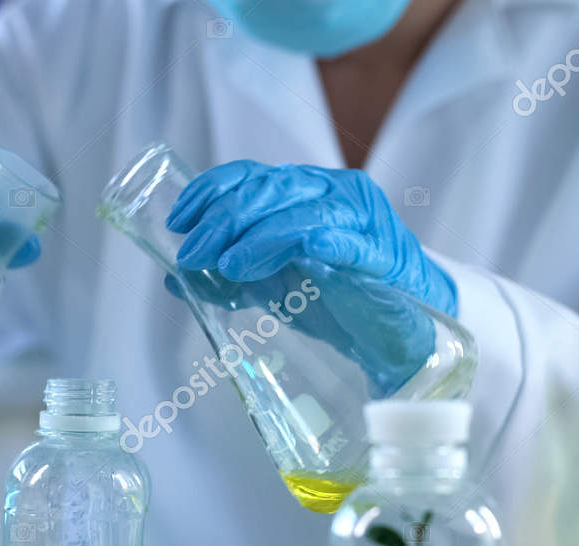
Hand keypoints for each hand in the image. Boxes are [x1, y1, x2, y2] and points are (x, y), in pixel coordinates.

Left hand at [165, 161, 455, 395]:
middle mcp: (335, 194)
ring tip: (225, 266)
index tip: (179, 219)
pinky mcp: (378, 253)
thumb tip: (176, 276)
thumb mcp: (276, 287)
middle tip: (192, 251)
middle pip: (267, 189)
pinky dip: (305, 243)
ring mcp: (360, 220)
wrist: (402, 336)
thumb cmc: (342, 302)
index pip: (252, 176)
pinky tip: (277, 258)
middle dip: (221, 219)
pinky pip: (340, 239)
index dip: (210, 191)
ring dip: (253, 237)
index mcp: (309, 193)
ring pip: (296, 211)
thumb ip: (232, 276)